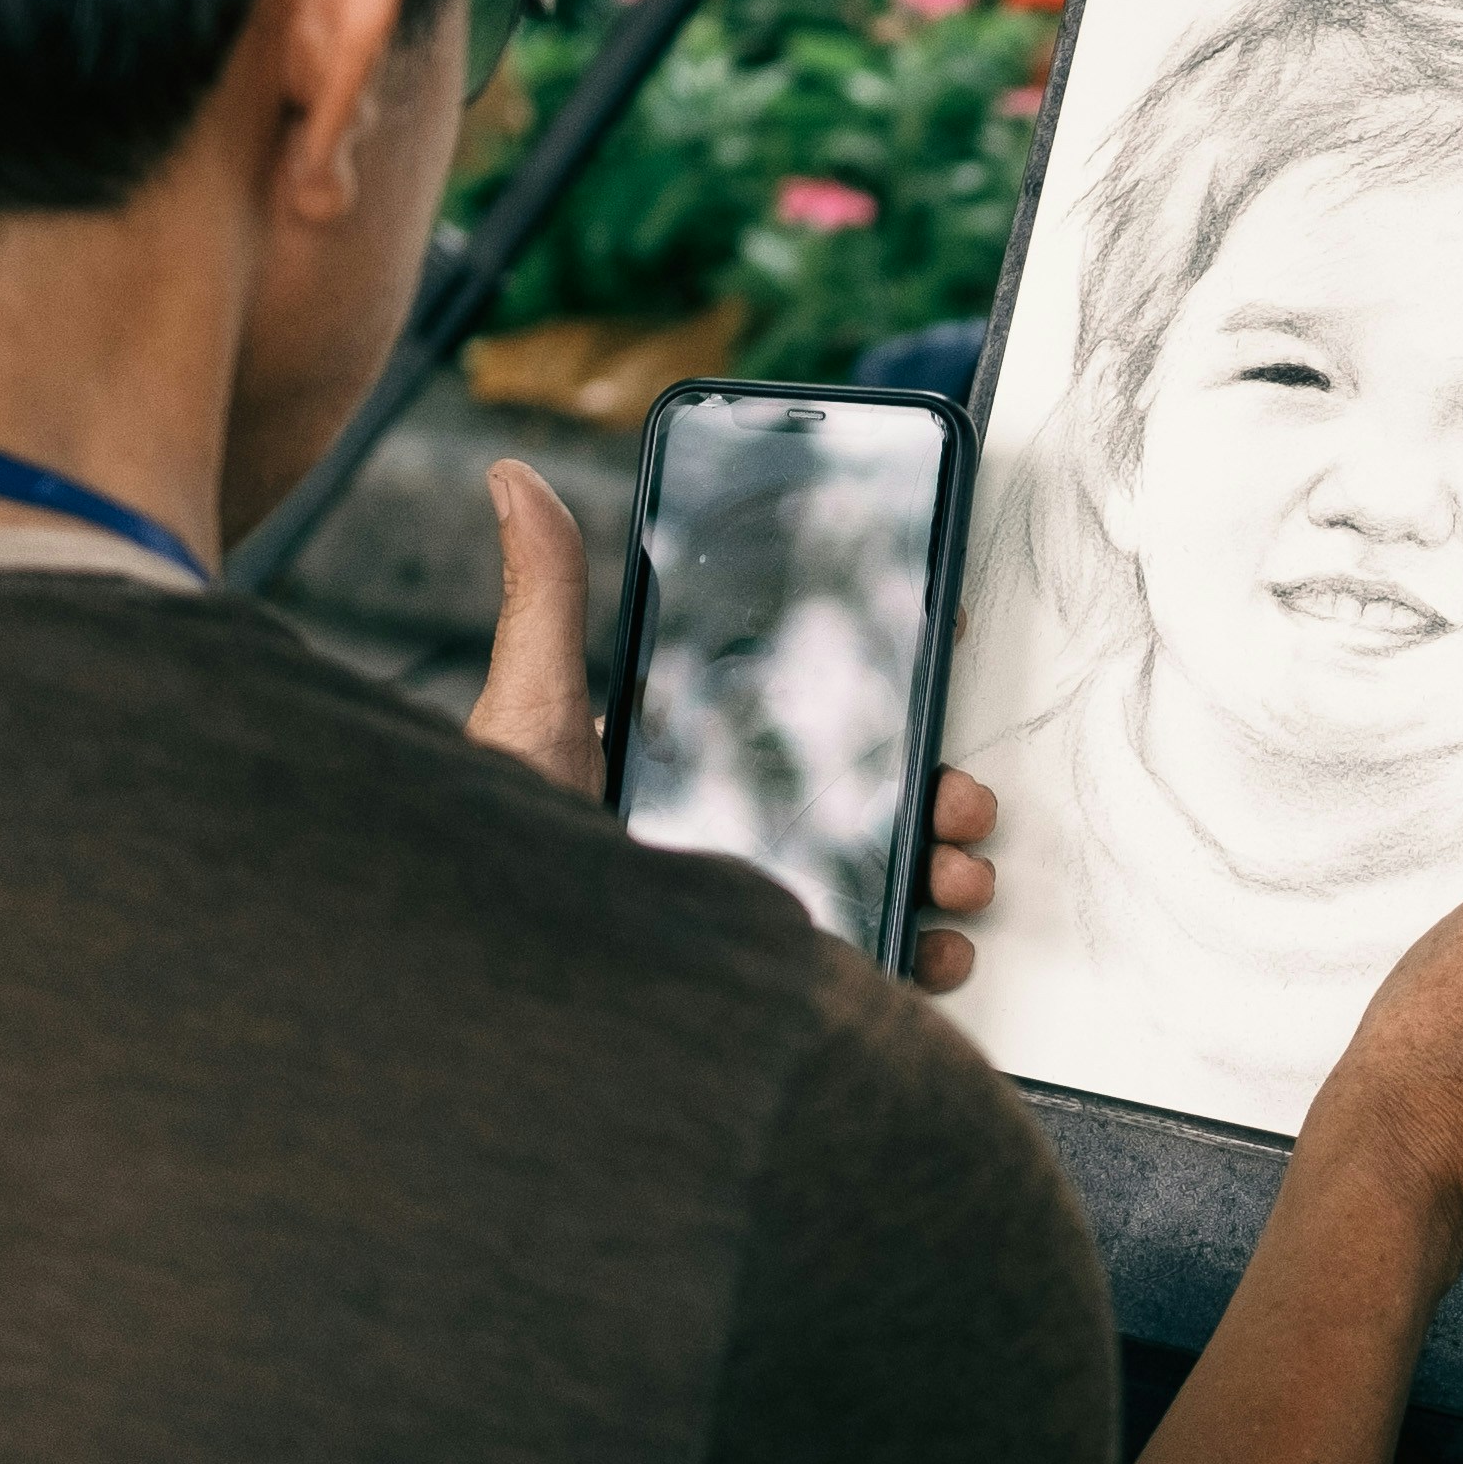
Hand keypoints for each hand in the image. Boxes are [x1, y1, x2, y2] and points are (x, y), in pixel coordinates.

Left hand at [466, 460, 1000, 983]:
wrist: (503, 986)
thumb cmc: (504, 854)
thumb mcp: (531, 710)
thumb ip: (548, 599)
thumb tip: (514, 477)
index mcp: (686, 772)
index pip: (801, 726)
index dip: (881, 704)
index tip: (932, 663)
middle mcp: (727, 842)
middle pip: (863, 807)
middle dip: (935, 798)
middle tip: (957, 796)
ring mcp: (751, 915)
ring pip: (881, 883)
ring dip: (946, 872)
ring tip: (958, 872)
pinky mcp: (765, 981)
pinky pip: (863, 969)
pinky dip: (923, 958)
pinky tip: (936, 948)